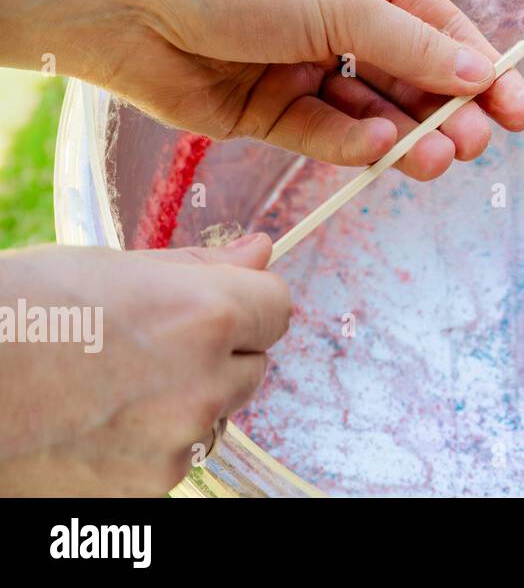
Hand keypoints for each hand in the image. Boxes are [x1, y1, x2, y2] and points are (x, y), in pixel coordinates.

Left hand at [0, 0, 523, 178]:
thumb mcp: (337, 0)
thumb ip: (410, 45)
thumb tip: (479, 72)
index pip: (439, 27)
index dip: (483, 69)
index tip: (520, 110)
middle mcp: (338, 22)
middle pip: (412, 76)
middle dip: (449, 111)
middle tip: (477, 144)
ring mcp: (304, 68)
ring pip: (374, 112)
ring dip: (409, 135)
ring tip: (438, 158)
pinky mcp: (268, 112)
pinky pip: (325, 134)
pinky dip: (353, 143)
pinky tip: (377, 148)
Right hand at [0, 234, 288, 495]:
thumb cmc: (20, 311)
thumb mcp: (113, 267)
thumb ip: (201, 268)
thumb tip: (261, 253)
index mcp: (206, 317)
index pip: (277, 309)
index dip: (246, 304)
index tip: (218, 304)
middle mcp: (203, 385)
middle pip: (251, 366)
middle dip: (217, 355)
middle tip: (147, 345)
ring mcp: (174, 446)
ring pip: (213, 416)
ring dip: (185, 402)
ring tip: (110, 385)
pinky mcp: (144, 490)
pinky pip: (173, 457)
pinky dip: (148, 443)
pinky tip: (95, 422)